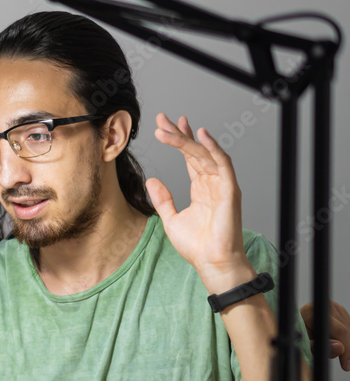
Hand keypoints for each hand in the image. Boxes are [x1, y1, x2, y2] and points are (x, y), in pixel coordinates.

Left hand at [147, 114, 254, 293]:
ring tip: (168, 127)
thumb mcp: (170, 219)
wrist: (211, 262)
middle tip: (162, 119)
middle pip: (195, 151)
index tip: (164, 127)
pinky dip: (213, 148)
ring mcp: (222, 185)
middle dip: (179, 134)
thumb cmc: (195, 245)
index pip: (190, 158)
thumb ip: (162, 199)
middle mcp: (213, 183)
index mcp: (201, 188)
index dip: (179, 141)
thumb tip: (151, 180)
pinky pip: (222, 164)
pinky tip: (201, 135)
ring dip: (187, 139)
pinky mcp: (230, 191)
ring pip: (205, 154)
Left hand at [301, 301, 349, 370]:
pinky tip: (341, 345)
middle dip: (347, 348)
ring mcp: (336, 308)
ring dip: (347, 344)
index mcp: (313, 311)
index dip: (346, 349)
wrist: (299, 328)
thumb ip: (318, 347)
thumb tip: (340, 348)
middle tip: (345, 363)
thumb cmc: (299, 336)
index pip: (339, 330)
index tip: (346, 365)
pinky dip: (348, 339)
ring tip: (337, 352)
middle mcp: (326, 306)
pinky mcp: (342, 313)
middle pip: (346, 330)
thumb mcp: (304, 344)